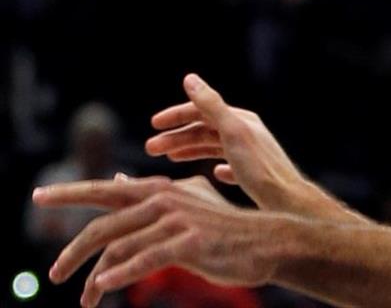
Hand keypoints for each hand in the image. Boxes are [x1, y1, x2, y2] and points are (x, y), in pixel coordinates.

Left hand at [34, 174, 284, 307]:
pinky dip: (119, 275)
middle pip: (102, 226)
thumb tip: (117, 181)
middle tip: (53, 275)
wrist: (267, 241)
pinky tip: (104, 286)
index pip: (104, 191)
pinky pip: (144, 261)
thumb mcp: (187, 202)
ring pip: (118, 249)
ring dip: (95, 279)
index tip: (37, 196)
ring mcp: (176, 221)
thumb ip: (149, 194)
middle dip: (71, 252)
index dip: (69, 193)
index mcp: (158, 191)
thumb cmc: (224, 227)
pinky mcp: (188, 243)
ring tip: (85, 300)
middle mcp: (163, 201)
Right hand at [143, 73, 324, 214]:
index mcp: (242, 121)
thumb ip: (211, 105)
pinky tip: (213, 174)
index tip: (153, 125)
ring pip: (214, 147)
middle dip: (176, 136)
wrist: (286, 201)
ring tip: (167, 160)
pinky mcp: (254, 175)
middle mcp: (248, 133)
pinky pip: (231, 166)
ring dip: (189, 150)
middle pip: (204, 130)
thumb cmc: (258, 168)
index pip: (203, 110)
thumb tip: (190, 78)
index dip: (177, 115)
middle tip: (150, 148)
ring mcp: (251, 154)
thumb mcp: (231, 133)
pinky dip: (217, 167)